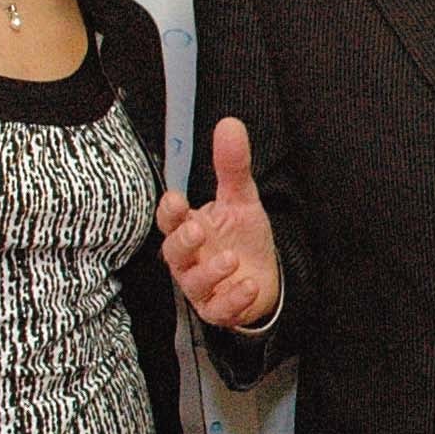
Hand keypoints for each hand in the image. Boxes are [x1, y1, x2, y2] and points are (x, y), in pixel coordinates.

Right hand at [157, 116, 279, 328]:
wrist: (264, 278)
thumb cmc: (242, 238)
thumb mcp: (241, 200)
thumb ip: (232, 166)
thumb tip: (230, 124)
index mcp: (188, 229)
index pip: (170, 219)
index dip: (170, 211)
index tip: (178, 199)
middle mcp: (189, 259)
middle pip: (173, 252)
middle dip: (183, 242)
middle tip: (198, 230)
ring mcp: (202, 286)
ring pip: (194, 283)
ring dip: (210, 271)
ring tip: (231, 258)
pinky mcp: (218, 309)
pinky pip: (218, 310)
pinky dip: (233, 299)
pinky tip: (249, 285)